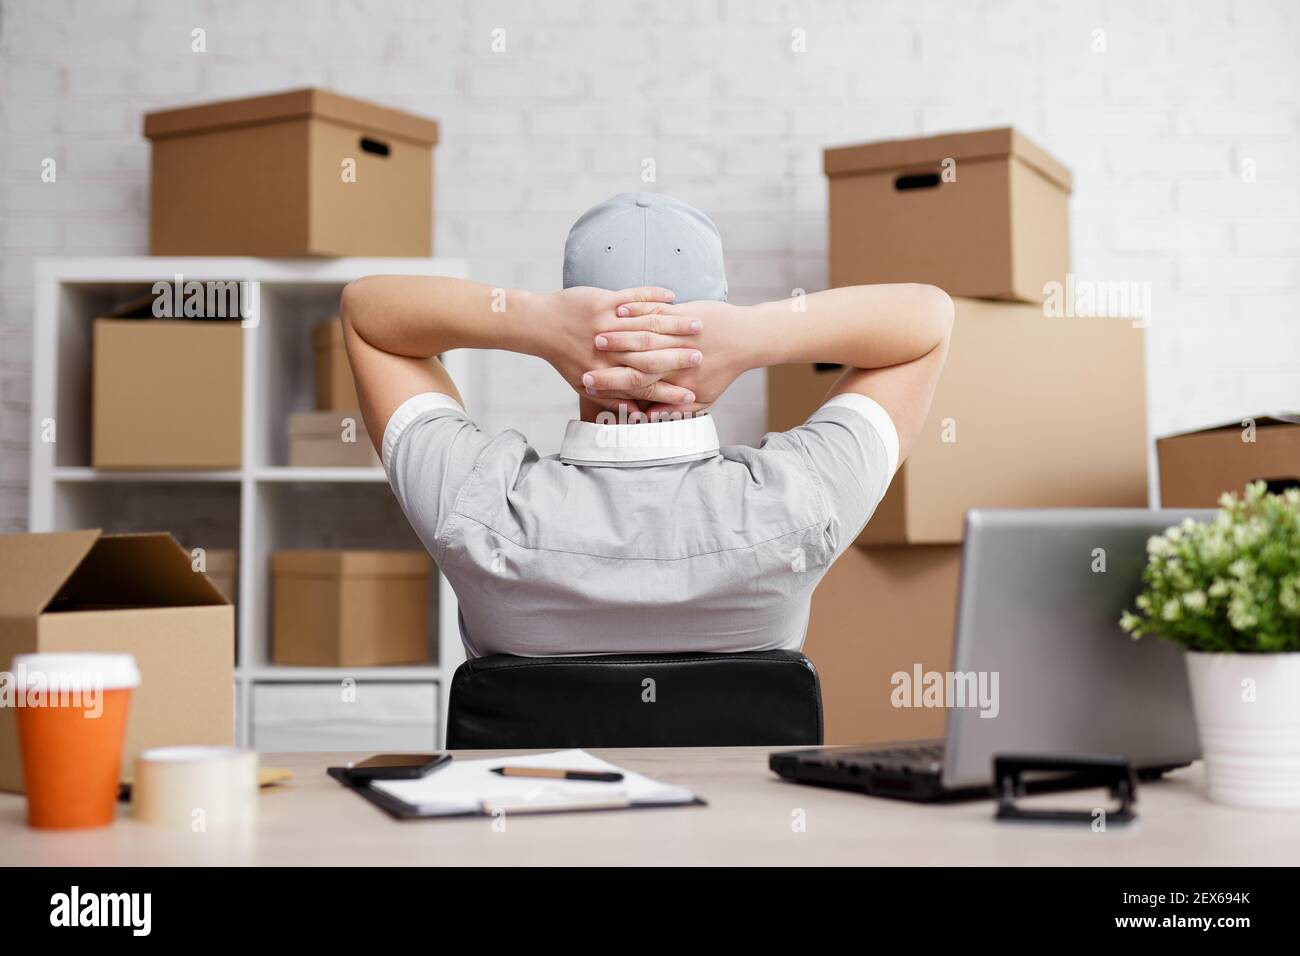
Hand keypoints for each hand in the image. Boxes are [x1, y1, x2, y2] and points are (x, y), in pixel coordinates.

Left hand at [531, 286, 703, 410]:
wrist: (539, 325)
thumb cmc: (564, 356)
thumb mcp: (583, 383)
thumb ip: (610, 399)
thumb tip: (636, 416)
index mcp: (606, 374)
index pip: (646, 387)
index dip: (671, 391)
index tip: (693, 393)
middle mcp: (608, 353)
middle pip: (653, 358)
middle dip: (680, 358)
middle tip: (703, 357)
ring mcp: (607, 325)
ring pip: (648, 326)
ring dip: (675, 325)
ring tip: (698, 325)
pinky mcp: (603, 302)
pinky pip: (634, 296)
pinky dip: (653, 296)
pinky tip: (672, 295)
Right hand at [583, 298, 752, 415]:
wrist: (746, 340)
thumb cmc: (723, 370)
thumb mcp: (703, 396)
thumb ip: (675, 410)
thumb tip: (648, 419)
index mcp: (672, 379)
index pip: (631, 383)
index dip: (606, 383)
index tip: (586, 383)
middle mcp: (670, 356)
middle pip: (626, 355)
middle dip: (600, 355)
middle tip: (579, 356)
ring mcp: (674, 331)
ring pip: (636, 331)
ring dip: (612, 331)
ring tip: (591, 332)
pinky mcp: (678, 311)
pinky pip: (652, 309)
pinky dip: (633, 309)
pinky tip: (614, 311)